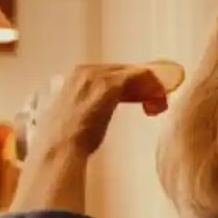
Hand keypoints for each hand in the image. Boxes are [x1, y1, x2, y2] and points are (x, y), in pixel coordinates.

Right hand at [32, 64, 168, 159]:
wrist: (60, 147)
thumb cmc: (67, 138)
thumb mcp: (78, 113)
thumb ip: (89, 103)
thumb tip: (99, 108)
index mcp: (76, 76)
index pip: (112, 72)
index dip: (131, 84)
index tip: (143, 98)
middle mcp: (85, 71)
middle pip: (124, 70)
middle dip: (142, 84)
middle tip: (154, 102)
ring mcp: (97, 76)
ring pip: (134, 73)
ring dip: (150, 87)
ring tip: (157, 105)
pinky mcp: (109, 85)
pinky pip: (139, 76)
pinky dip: (152, 88)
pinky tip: (157, 104)